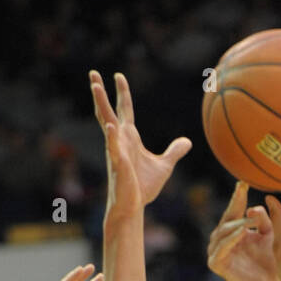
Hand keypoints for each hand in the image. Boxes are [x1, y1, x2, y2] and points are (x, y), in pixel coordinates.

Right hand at [90, 70, 190, 221]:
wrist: (132, 207)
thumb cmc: (143, 188)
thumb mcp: (164, 165)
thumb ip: (174, 152)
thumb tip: (187, 142)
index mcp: (129, 137)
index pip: (125, 109)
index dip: (122, 92)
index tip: (118, 76)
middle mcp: (120, 139)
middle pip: (108, 110)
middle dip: (100, 92)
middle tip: (93, 73)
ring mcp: (116, 150)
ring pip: (106, 123)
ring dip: (100, 104)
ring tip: (95, 87)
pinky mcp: (117, 164)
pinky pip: (113, 147)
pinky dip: (112, 136)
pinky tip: (110, 125)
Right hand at [207, 181, 280, 280]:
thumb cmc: (272, 263)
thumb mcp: (270, 235)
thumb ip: (265, 219)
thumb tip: (260, 202)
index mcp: (234, 232)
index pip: (234, 210)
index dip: (238, 196)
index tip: (244, 182)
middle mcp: (222, 240)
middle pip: (227, 218)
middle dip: (235, 204)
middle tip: (243, 190)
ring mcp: (217, 252)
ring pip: (223, 231)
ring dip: (236, 222)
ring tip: (250, 217)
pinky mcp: (216, 264)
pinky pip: (221, 248)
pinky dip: (231, 239)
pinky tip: (242, 232)